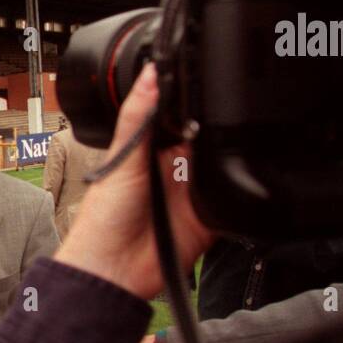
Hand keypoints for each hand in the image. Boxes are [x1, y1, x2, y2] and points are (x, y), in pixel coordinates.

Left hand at [55, 64, 215, 299]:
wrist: (113, 269)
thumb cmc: (104, 216)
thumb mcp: (121, 158)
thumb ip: (137, 117)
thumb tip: (149, 73)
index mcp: (154, 147)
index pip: (183, 114)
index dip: (197, 98)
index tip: (213, 74)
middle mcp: (177, 166)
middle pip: (210, 136)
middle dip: (221, 127)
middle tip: (231, 112)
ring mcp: (195, 191)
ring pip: (225, 164)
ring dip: (231, 158)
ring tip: (234, 146)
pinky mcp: (211, 217)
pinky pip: (234, 199)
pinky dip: (239, 191)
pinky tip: (237, 181)